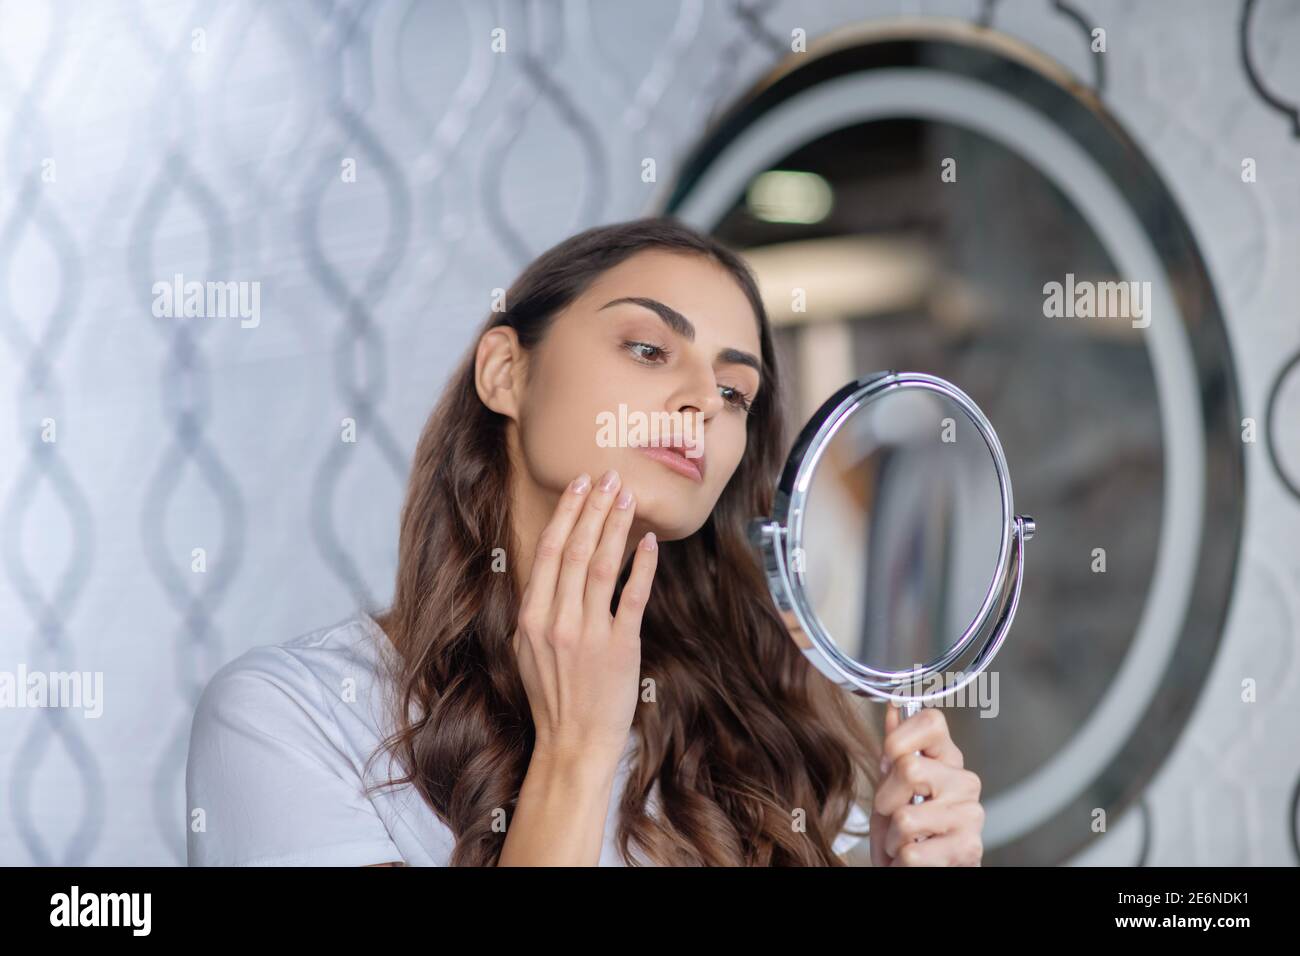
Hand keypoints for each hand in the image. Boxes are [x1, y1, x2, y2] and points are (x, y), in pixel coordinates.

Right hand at [512, 469, 658, 765]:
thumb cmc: (552, 695)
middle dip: (594, 507)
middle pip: (577, 549)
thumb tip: (552, 566)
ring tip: (627, 497)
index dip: (567, 513)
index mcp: (531, 616)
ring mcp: (588, 633)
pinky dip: (642, 566)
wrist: (572, 742)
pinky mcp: (620, 648)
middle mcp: (557, 620)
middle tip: (610, 476)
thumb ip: (538, 607)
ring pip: (603, 565)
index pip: (550, 551)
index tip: (580, 485)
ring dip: (616, 526)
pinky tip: (649, 542)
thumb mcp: (527, 649)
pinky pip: (633, 596)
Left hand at [870, 702, 983, 865]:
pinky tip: (913, 858)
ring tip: (903, 840)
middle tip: (893, 814)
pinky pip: (912, 852)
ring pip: (905, 817)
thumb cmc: (910, 828)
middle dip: (885, 799)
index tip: (888, 762)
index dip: (898, 739)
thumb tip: (894, 707)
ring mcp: (971, 815)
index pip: (931, 721)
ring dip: (891, 838)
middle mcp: (964, 781)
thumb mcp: (892, 786)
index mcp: (947, 758)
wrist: (926, 868)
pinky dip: (900, 860)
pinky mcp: (969, 848)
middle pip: (909, 767)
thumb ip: (894, 749)